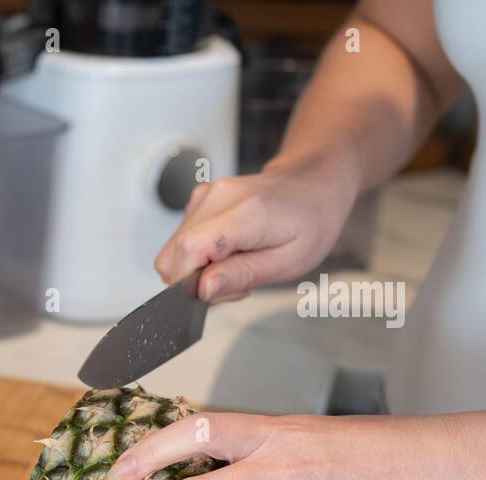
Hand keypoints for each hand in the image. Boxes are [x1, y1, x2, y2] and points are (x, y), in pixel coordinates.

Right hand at [155, 153, 361, 303]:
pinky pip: (180, 243)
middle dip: (194, 283)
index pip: (188, 250)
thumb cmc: (309, 222)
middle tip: (234, 283)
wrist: (312, 183)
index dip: (191, 282)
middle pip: (172, 256)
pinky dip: (199, 258)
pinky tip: (228, 254)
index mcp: (244, 212)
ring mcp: (203, 197)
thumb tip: (201, 290)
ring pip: (173, 253)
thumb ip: (240, 275)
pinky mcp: (198, 202)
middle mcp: (216, 198)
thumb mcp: (288, 262)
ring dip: (197, 271)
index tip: (217, 291)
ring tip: (236, 266)